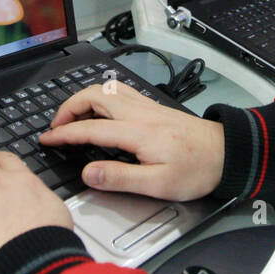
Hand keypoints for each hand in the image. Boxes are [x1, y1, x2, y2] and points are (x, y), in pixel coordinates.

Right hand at [38, 81, 224, 200]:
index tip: (46, 140)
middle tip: (57, 127)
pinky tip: (100, 112)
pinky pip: (121, 93)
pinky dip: (101, 98)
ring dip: (84, 99)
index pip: (89, 128)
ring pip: (108, 89)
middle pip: (95, 95)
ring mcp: (148, 108)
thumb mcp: (159, 184)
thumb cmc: (199, 169)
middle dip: (69, 107)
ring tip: (73, 118)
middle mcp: (140, 113)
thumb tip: (88, 173)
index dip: (63, 134)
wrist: (228, 153)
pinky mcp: (155, 109)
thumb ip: (120, 178)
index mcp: (137, 132)